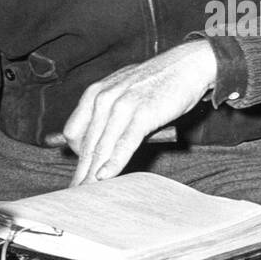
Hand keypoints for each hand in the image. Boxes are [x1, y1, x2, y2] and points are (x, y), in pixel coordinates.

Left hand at [51, 42, 217, 184]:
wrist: (187, 65)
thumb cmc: (157, 81)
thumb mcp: (124, 91)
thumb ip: (109, 112)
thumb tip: (102, 140)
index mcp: (96, 93)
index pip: (73, 131)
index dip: (75, 155)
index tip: (81, 171)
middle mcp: (104, 98)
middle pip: (86, 144)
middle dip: (81, 172)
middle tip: (75, 194)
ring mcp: (122, 106)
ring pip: (102, 146)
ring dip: (93, 173)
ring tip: (87, 194)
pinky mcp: (142, 114)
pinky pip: (124, 143)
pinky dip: (115, 162)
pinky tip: (106, 176)